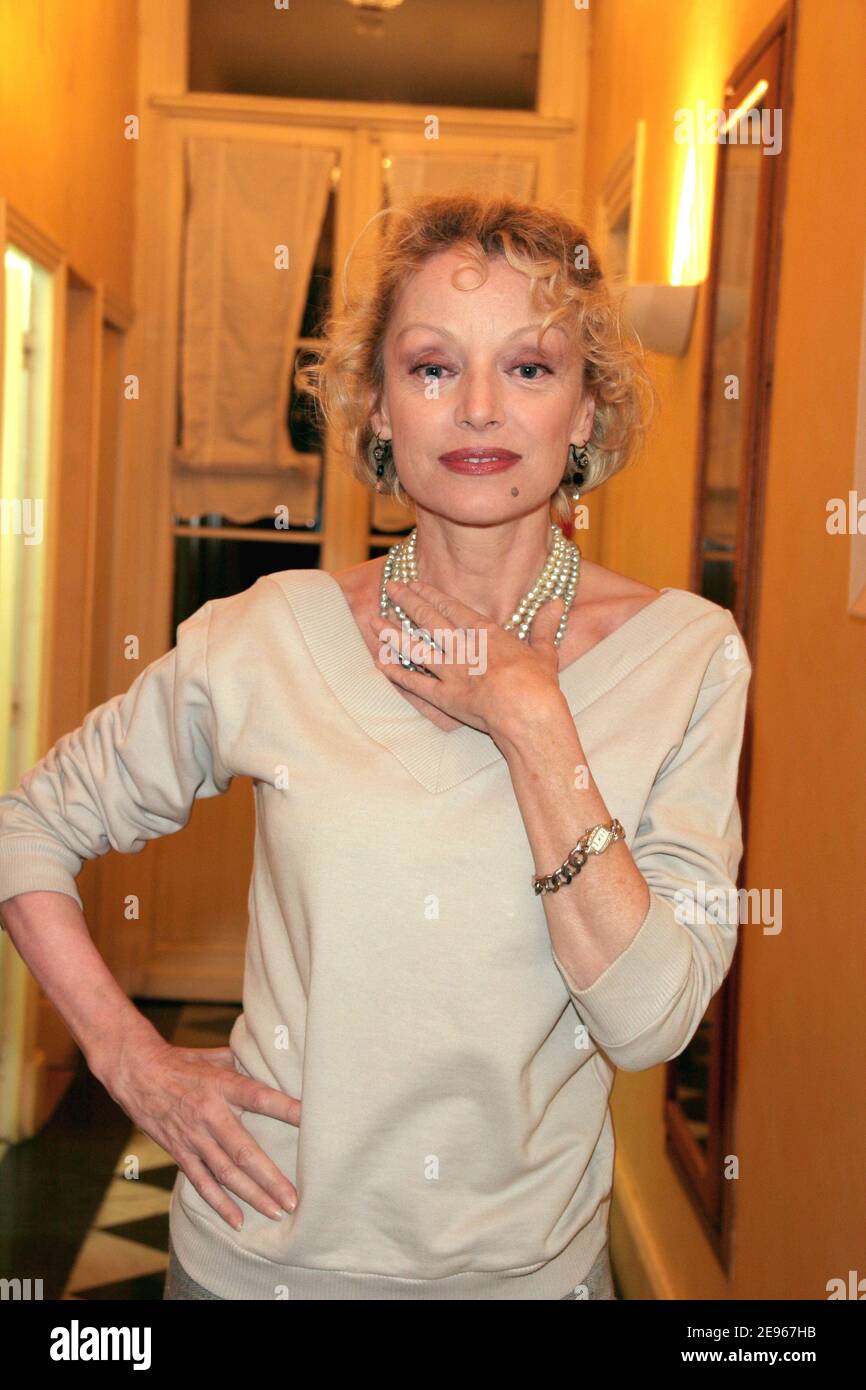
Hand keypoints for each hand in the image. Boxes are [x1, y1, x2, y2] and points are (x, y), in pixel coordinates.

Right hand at [101, 1032, 299, 1230]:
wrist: (136, 1073)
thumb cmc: (183, 1062)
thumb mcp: (216, 1056)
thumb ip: (246, 1065)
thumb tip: (279, 1064)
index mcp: (222, 1086)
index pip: (260, 1098)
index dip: (285, 1109)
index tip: (310, 1121)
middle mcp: (209, 1114)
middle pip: (244, 1151)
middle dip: (270, 1178)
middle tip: (293, 1198)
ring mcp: (193, 1137)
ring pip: (226, 1173)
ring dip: (252, 1195)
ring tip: (276, 1211)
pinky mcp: (180, 1152)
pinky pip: (202, 1182)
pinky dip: (219, 1203)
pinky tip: (238, 1221)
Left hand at [368, 578, 567, 742]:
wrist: (525, 710)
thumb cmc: (538, 682)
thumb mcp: (544, 650)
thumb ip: (544, 626)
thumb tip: (557, 602)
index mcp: (486, 633)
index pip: (452, 608)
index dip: (431, 594)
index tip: (415, 583)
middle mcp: (463, 647)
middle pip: (429, 620)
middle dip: (408, 602)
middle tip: (390, 589)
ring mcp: (450, 672)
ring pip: (415, 648)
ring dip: (394, 634)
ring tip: (375, 621)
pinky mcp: (444, 697)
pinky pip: (415, 684)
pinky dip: (397, 674)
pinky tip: (381, 664)